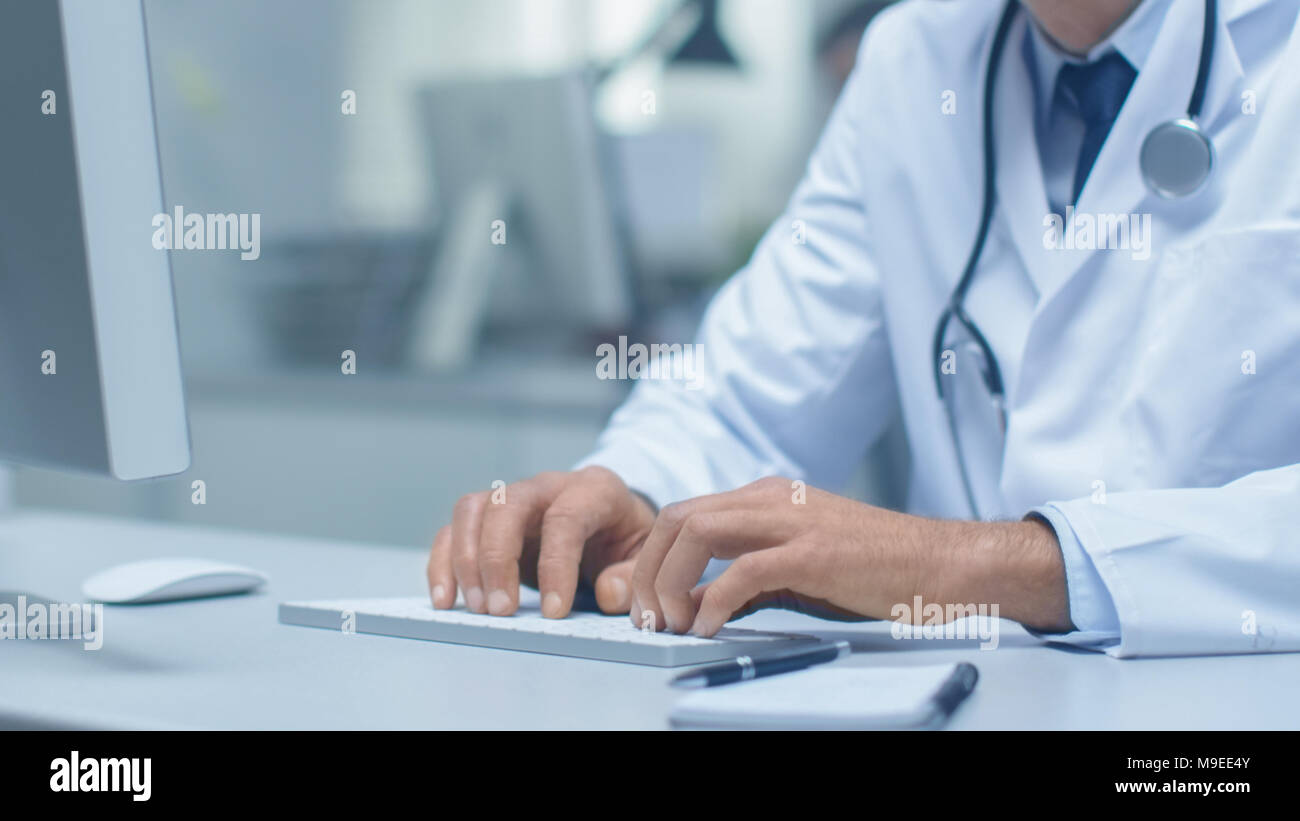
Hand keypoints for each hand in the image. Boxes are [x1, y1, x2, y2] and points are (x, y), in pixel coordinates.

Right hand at [426, 466, 655, 617]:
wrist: (613, 520)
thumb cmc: (627, 538)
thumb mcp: (644, 554)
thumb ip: (631, 575)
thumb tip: (606, 592)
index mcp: (594, 489)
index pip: (565, 519)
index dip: (556, 565)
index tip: (554, 612)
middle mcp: (548, 486)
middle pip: (507, 506)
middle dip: (497, 560)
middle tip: (500, 610)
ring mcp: (513, 497)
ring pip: (473, 510)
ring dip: (466, 560)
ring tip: (476, 608)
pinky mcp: (488, 517)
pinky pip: (453, 529)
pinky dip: (444, 562)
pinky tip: (446, 599)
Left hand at [629, 477, 1070, 635]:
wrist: (942, 564)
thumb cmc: (874, 568)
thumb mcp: (800, 560)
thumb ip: (750, 569)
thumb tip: (699, 600)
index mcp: (766, 495)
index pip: (683, 513)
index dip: (652, 557)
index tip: (645, 601)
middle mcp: (771, 498)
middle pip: (677, 517)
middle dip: (648, 568)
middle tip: (646, 617)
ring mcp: (792, 520)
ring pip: (698, 533)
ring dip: (670, 582)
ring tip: (670, 623)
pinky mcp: (812, 552)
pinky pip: (741, 571)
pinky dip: (712, 600)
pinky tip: (708, 627)